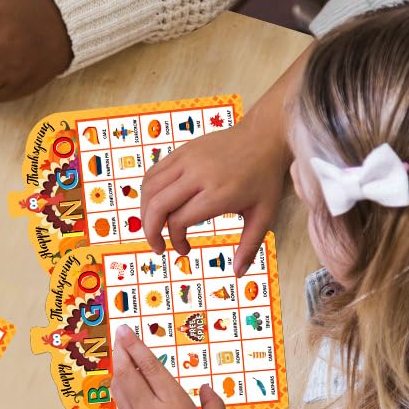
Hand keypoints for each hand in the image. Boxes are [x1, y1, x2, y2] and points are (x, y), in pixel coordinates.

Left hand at [111, 325, 225, 408]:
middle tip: (117, 337)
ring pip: (120, 391)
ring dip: (118, 372)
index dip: (136, 347)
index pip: (150, 368)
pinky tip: (125, 390)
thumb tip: (205, 388)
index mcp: (174, 404)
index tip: (126, 332)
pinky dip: (122, 395)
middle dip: (121, 352)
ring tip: (118, 358)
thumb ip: (213, 402)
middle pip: (128, 374)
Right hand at [140, 120, 288, 269]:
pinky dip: (148, 193)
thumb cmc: (264, 177)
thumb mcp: (264, 214)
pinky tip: (156, 206)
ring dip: (145, 213)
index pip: (179, 221)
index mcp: (218, 193)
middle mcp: (198, 175)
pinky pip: (153, 173)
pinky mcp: (182, 151)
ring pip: (149, 189)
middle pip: (157, 206)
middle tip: (157, 247)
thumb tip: (238, 273)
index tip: (185, 250)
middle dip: (150, 232)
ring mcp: (187, 160)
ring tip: (153, 228)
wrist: (264, 136)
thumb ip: (250, 246)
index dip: (176, 241)